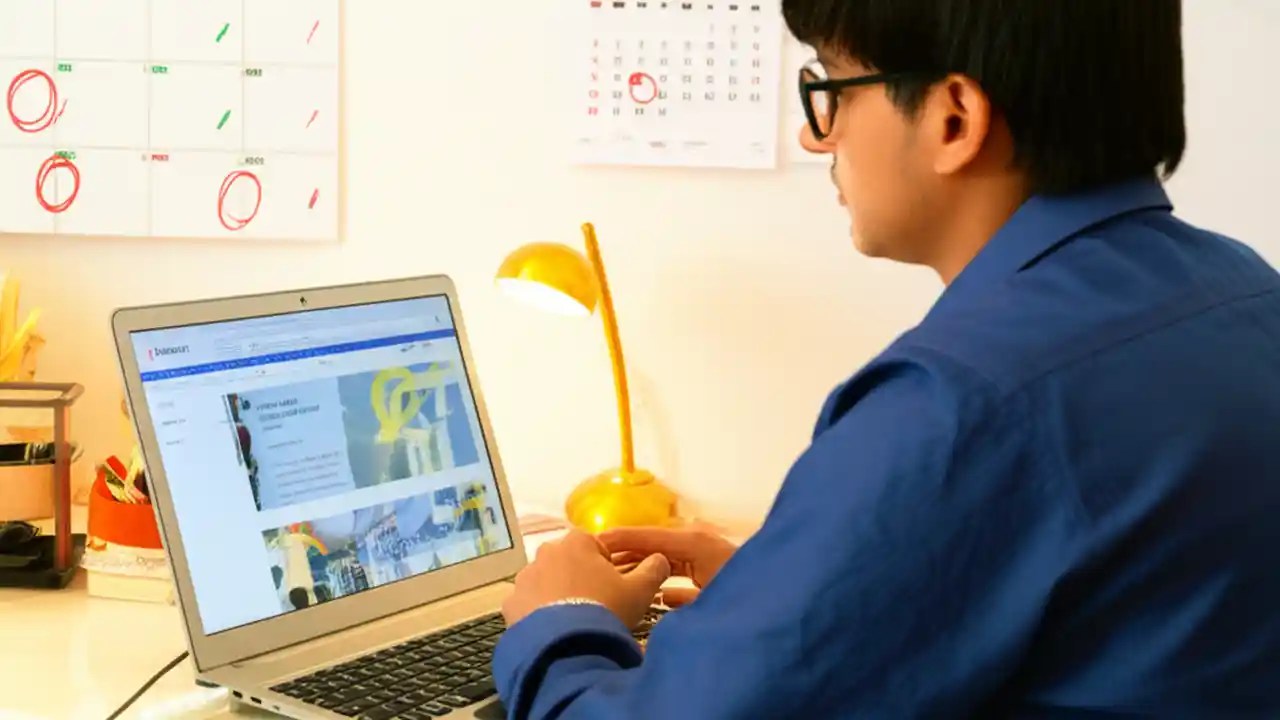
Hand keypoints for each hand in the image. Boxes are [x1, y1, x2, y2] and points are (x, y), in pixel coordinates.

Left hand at [502, 530, 670, 628]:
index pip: (596, 546)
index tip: (614, 588)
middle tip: (594, 605)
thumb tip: (660, 558)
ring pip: (546, 582)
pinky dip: (538, 613)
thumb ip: (653, 569)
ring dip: (557, 594)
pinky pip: (528, 605)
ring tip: (573, 621)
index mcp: (577, 541)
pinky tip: (553, 630)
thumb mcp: (640, 590)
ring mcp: (524, 577)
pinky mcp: (510, 603)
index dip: (607, 567)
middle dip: (579, 578)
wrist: (568, 645)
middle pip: (568, 562)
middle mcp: (546, 552)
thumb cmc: (606, 608)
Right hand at [599, 524, 738, 607]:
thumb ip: (675, 600)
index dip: (620, 539)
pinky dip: (664, 581)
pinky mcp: (713, 574)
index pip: (648, 536)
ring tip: (614, 580)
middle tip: (594, 565)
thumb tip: (640, 603)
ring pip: (665, 560)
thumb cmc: (750, 598)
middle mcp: (699, 545)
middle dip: (626, 556)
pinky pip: (681, 574)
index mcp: (695, 543)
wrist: (788, 596)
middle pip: (653, 547)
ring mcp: (707, 558)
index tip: (592, 543)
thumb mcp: (708, 601)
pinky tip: (652, 596)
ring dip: (642, 570)